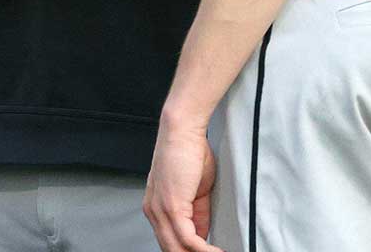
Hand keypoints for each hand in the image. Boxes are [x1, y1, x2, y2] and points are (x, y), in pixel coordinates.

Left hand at [144, 117, 220, 251]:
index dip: (188, 251)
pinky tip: (216, 251)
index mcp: (156, 208)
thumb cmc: (188, 152)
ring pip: (177, 248)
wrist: (182, 130)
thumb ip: (197, 214)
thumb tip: (203, 234)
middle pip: (171, 249)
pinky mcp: (171, 206)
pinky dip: (204, 249)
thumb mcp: (195, 190)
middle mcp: (154, 212)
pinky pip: (188, 239)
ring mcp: (160, 210)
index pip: (170, 241)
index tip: (206, 251)